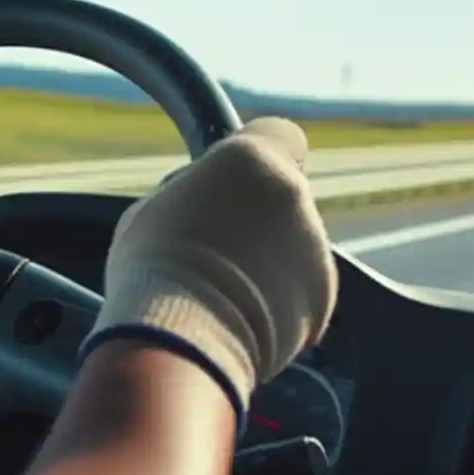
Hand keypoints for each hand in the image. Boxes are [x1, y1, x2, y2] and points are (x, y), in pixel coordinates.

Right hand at [85, 117, 337, 416]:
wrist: (181, 340)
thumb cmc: (151, 270)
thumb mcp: (153, 209)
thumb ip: (193, 194)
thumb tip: (200, 204)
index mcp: (251, 160)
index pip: (281, 134)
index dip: (262, 156)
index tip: (238, 181)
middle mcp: (295, 196)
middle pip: (285, 198)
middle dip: (260, 220)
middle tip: (215, 250)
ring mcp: (315, 250)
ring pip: (295, 249)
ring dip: (269, 266)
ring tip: (222, 294)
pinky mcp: (322, 302)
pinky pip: (301, 296)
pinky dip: (279, 308)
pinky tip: (239, 320)